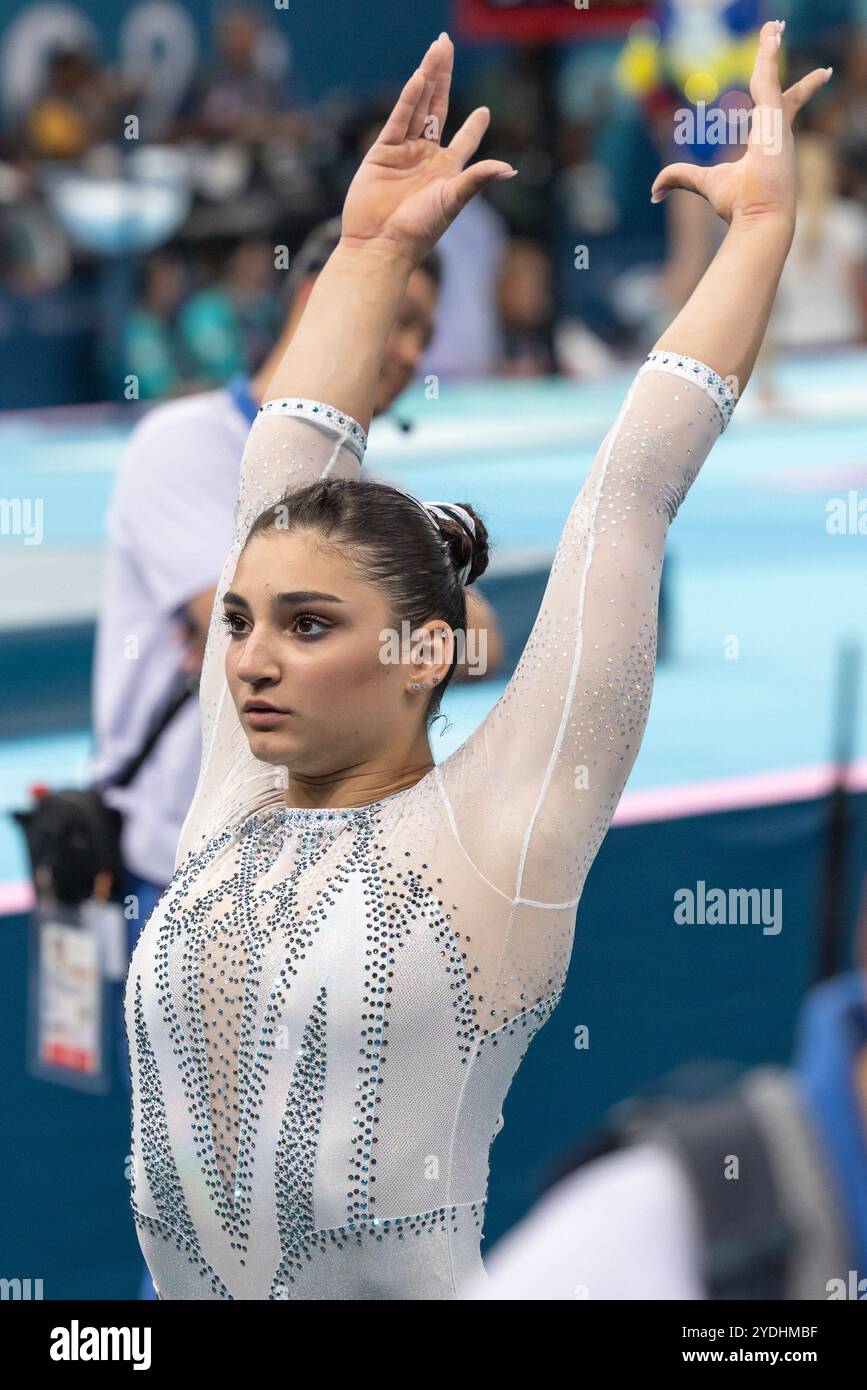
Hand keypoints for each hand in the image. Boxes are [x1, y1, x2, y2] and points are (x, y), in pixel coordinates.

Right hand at [340, 32, 514, 265]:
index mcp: (447, 170)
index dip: (474, 126)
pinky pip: (398, 119)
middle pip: (437, 107)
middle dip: (443, 77)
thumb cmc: (421, 229)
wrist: (382, 245)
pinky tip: (420, 78)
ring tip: (436, 48)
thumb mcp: (454, 199)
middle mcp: (425, 157)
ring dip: (428, 77)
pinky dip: (409, 99)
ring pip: (418, 106)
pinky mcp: (382, 153)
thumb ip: (478, 177)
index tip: (485, 111)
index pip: (464, 140)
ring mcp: (403, 152)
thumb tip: (510, 168)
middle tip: (447, 45)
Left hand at [651, 20, 831, 226]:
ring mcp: (778, 122)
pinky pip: (769, 77)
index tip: (808, 82)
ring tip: (773, 25)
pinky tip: (769, 35)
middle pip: (776, 84)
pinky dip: (768, 55)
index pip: (780, 108)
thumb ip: (680, 178)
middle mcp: (777, 128)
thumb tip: (653, 192)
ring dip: (770, 48)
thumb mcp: (704, 184)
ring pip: (771, 75)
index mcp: (768, 140)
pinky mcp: (774, 117)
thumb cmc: (739, 204)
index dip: (794, 93)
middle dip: (775, 59)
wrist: (759, 217)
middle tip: (777, 33)